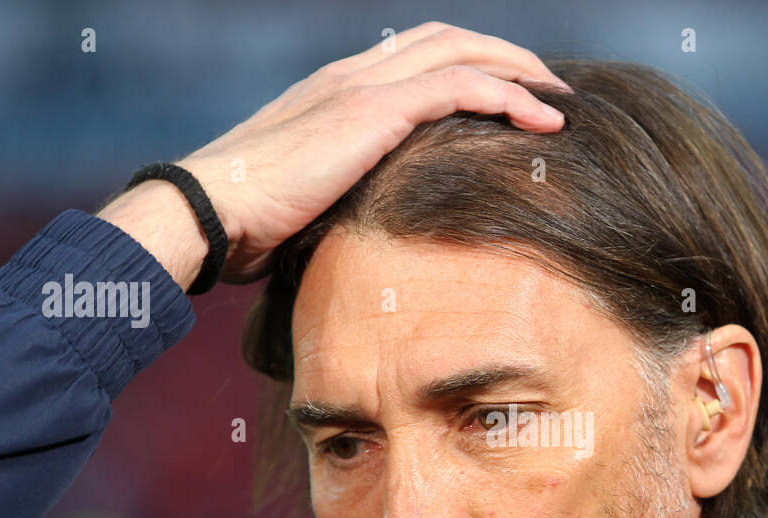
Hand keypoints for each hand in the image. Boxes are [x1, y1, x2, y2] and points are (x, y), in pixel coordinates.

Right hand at [167, 22, 568, 284]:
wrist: (207, 213)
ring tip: (560, 101)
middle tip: (549, 89)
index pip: (415, 56)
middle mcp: (351, 75)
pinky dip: (508, 98)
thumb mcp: (306, 202)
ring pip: (461, 52)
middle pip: (447, 39)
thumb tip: (374, 229)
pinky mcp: (372, 111)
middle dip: (505, 56)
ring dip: (519, 71)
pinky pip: (459, 87)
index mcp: (335, 91)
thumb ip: (344, 194)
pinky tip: (544, 120)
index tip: (508, 96)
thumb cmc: (245, 224)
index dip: (469, 64)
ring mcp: (361, 87)